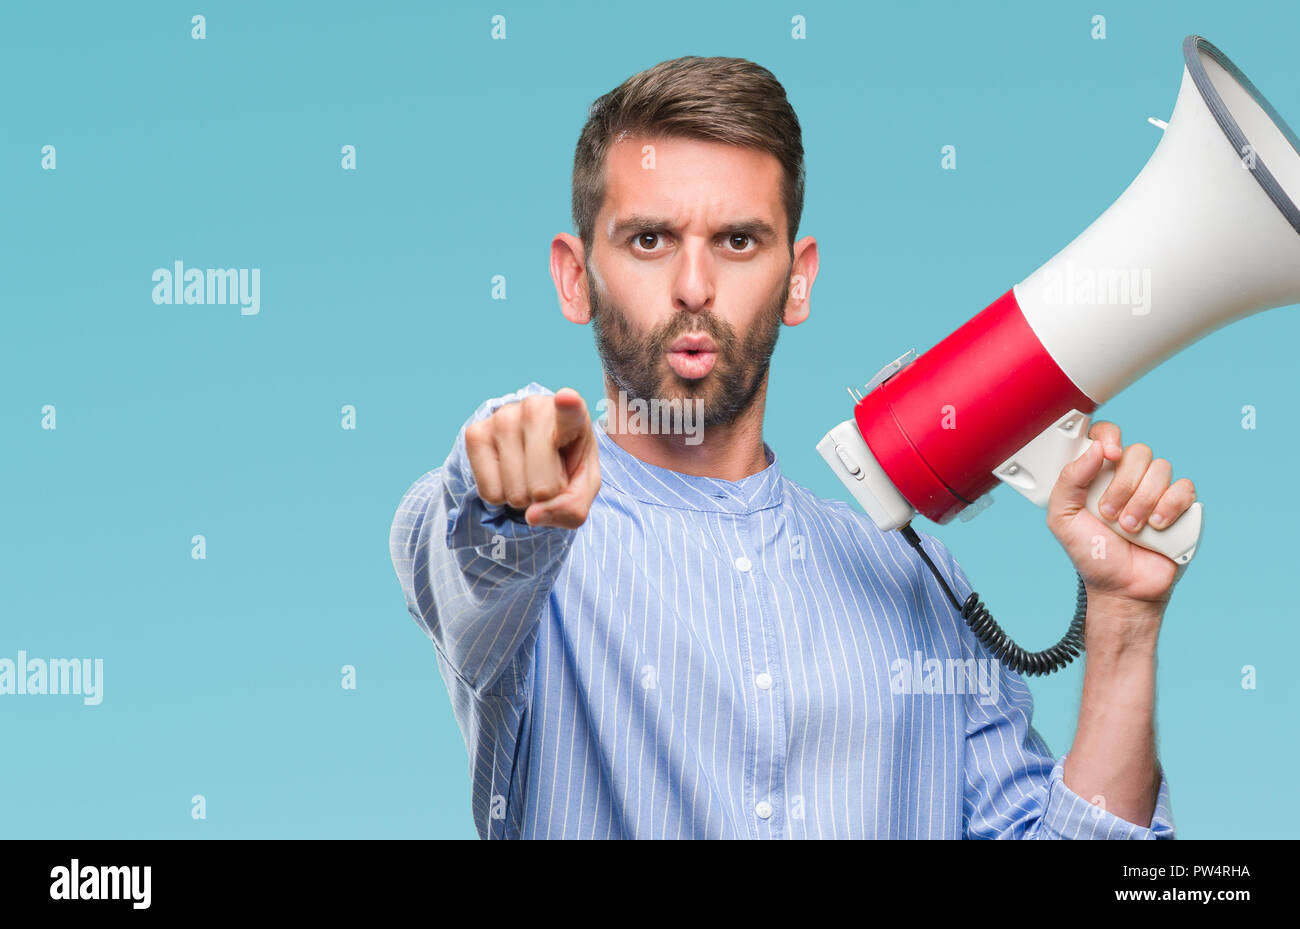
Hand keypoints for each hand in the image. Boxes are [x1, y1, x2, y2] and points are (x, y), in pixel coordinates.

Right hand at [464, 388, 600, 528]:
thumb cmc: (566, 465)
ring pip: (515, 493)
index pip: (570, 410)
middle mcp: (535, 409)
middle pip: (543, 487)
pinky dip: (501, 497)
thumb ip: (572, 508)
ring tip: (529, 471)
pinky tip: (509, 472)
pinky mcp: (475, 433)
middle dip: (547, 496)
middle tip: (549, 474)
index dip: (568, 405)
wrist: (534, 451)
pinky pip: (489, 493)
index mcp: (573, 416)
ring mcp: (501, 418)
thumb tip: (531, 516)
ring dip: (524, 497)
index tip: (566, 398)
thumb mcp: (583, 488)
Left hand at [1046, 421, 1196, 605]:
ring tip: (1130, 528)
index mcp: (1099, 474)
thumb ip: (1068, 481)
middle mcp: (1129, 477)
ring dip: (1143, 502)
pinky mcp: (1180, 507)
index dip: (1110, 436)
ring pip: (1161, 469)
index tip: (1108, 454)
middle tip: (1110, 514)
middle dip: (1123, 486)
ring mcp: (1156, 490)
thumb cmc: (1091, 553)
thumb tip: (1095, 449)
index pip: (1108, 435)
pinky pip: (1184, 488)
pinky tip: (1156, 528)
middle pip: (1138, 452)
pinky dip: (1169, 508)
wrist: (1121, 588)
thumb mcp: (1062, 518)